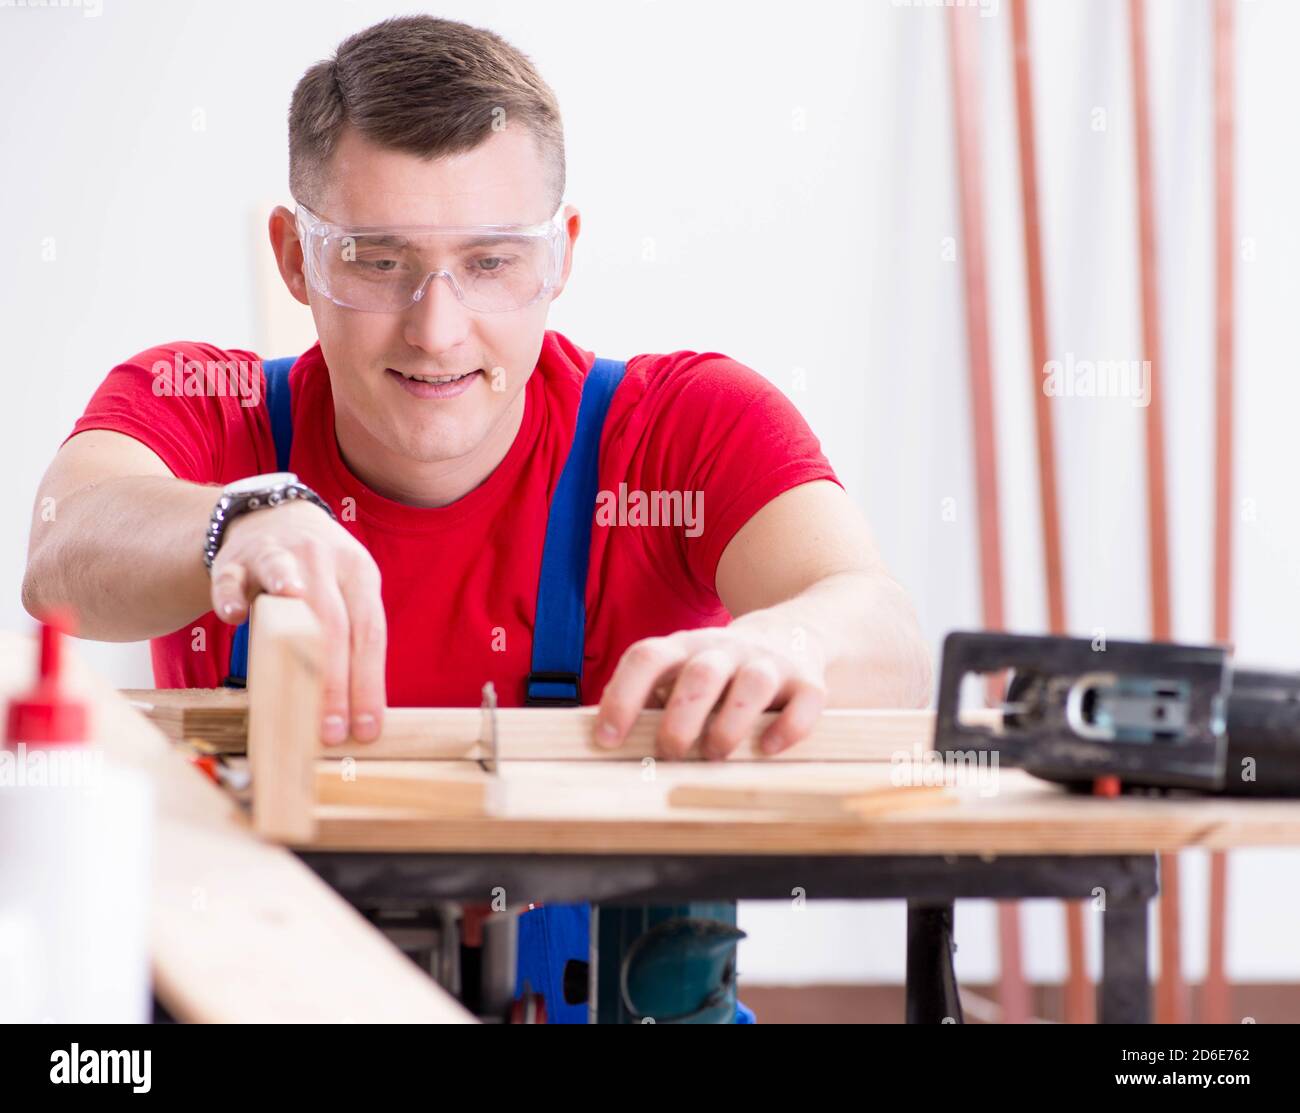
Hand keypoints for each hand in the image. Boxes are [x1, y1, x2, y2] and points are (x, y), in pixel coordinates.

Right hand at [209, 500, 385, 745]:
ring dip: (293, 613)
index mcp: (360, 573)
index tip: (366, 729)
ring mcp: (279, 553)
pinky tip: (235, 617)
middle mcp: (324, 559)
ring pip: (288, 583)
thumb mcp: (347, 594)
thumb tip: (356, 717)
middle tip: (328, 730)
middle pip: (333, 622)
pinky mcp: (236, 558)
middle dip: (332, 681)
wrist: (272, 516)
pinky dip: (232, 596)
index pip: (370, 634)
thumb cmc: (318, 575)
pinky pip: (232, 577)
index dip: (369, 683)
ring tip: (295, 653)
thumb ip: (350, 642)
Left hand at [594, 620, 826, 758]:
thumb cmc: (723, 669)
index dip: (623, 696)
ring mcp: (770, 662)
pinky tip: (767, 748)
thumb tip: (606, 745)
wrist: (797, 629)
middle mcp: (726, 649)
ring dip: (729, 727)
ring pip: (752, 685)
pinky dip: (787, 729)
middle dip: (680, 721)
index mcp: (685, 647)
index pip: (647, 658)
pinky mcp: (808, 680)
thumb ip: (652, 700)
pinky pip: (805, 702)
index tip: (608, 739)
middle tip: (669, 754)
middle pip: (700, 674)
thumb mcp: (683, 671)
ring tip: (716, 754)